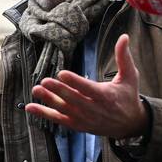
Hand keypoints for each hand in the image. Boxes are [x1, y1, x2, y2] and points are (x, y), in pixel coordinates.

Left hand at [26, 34, 146, 137]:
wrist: (130, 125)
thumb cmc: (128, 97)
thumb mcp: (130, 77)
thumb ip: (124, 57)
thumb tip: (124, 36)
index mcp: (106, 96)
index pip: (88, 89)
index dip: (75, 82)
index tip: (62, 73)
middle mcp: (94, 109)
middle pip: (73, 100)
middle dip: (59, 90)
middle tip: (45, 81)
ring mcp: (84, 118)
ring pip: (64, 109)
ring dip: (48, 100)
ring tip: (36, 90)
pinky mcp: (77, 125)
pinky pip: (58, 119)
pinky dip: (44, 114)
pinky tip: (30, 107)